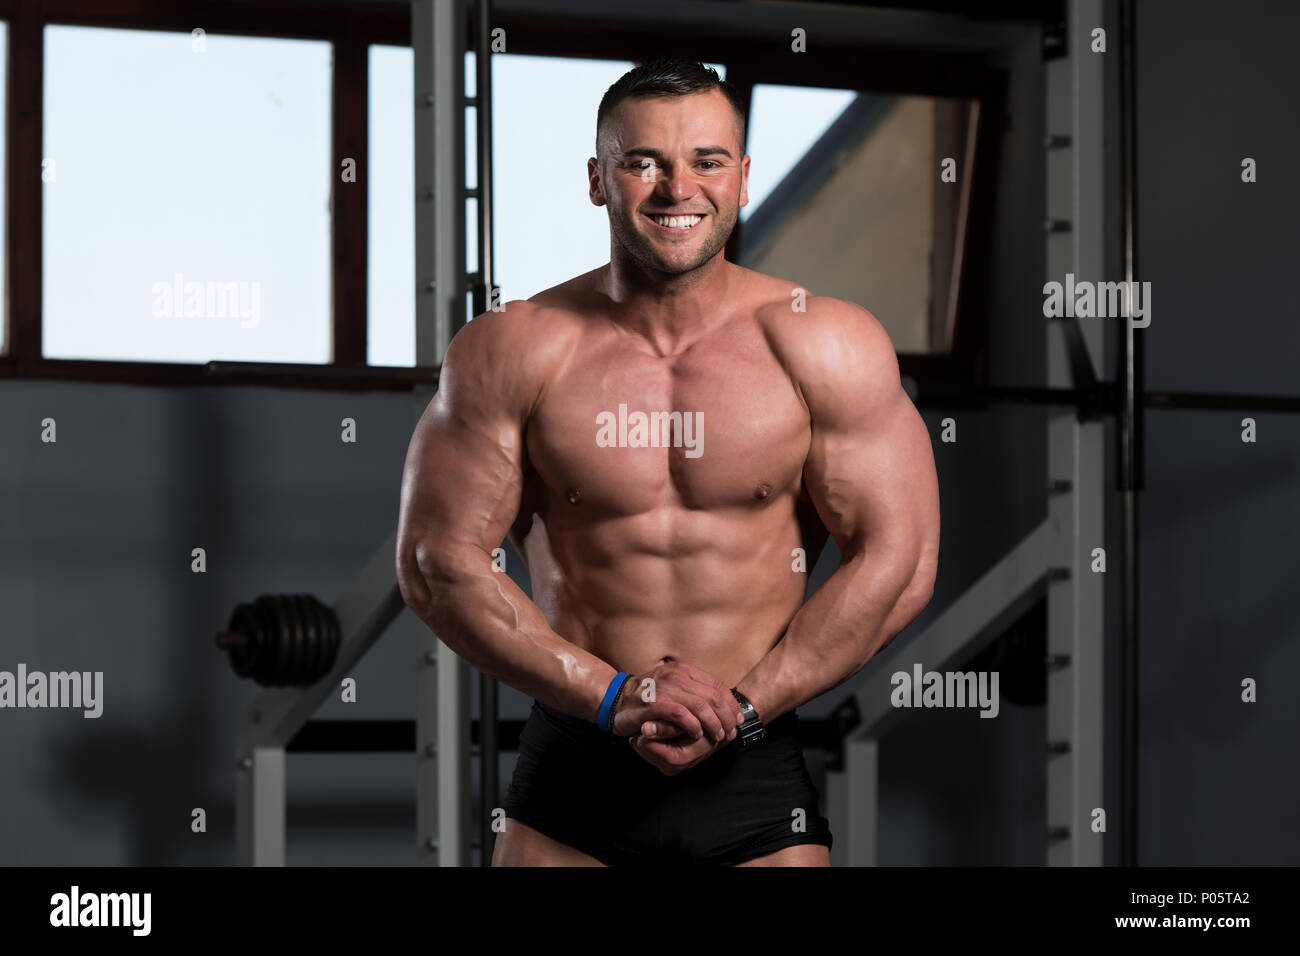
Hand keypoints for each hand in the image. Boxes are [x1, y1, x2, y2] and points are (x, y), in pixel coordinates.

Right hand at [609, 660, 741, 748]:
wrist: (617, 699)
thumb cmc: (649, 697)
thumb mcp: (674, 687)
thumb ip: (695, 692)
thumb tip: (724, 705)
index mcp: (685, 670)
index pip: (718, 686)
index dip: (731, 704)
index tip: (738, 719)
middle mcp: (677, 675)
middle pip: (713, 696)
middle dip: (726, 717)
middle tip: (730, 732)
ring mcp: (665, 688)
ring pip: (701, 706)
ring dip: (713, 724)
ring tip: (716, 736)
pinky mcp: (654, 703)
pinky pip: (681, 715)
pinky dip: (693, 726)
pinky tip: (697, 734)